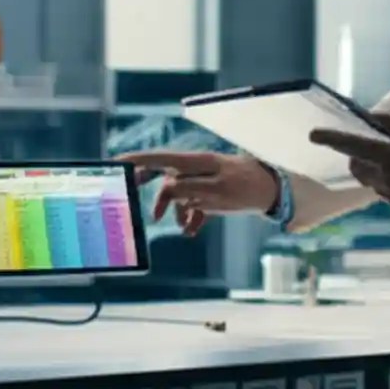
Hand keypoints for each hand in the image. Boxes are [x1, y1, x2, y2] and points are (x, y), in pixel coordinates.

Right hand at [115, 151, 280, 236]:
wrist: (273, 191)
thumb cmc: (245, 188)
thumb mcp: (216, 191)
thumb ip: (188, 188)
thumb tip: (165, 189)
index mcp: (195, 162)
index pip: (159, 159)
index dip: (136, 161)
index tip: (116, 163)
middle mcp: (196, 168)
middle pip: (164, 174)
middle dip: (152, 189)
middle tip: (135, 197)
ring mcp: (203, 179)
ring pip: (179, 193)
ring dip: (176, 210)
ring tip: (181, 226)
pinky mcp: (211, 191)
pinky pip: (193, 202)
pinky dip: (191, 216)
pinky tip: (192, 230)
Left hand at [309, 114, 389, 215]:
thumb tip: (376, 122)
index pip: (353, 146)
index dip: (331, 139)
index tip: (314, 134)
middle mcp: (388, 180)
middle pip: (357, 169)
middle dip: (357, 159)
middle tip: (372, 149)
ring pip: (372, 183)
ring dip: (376, 171)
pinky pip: (389, 194)